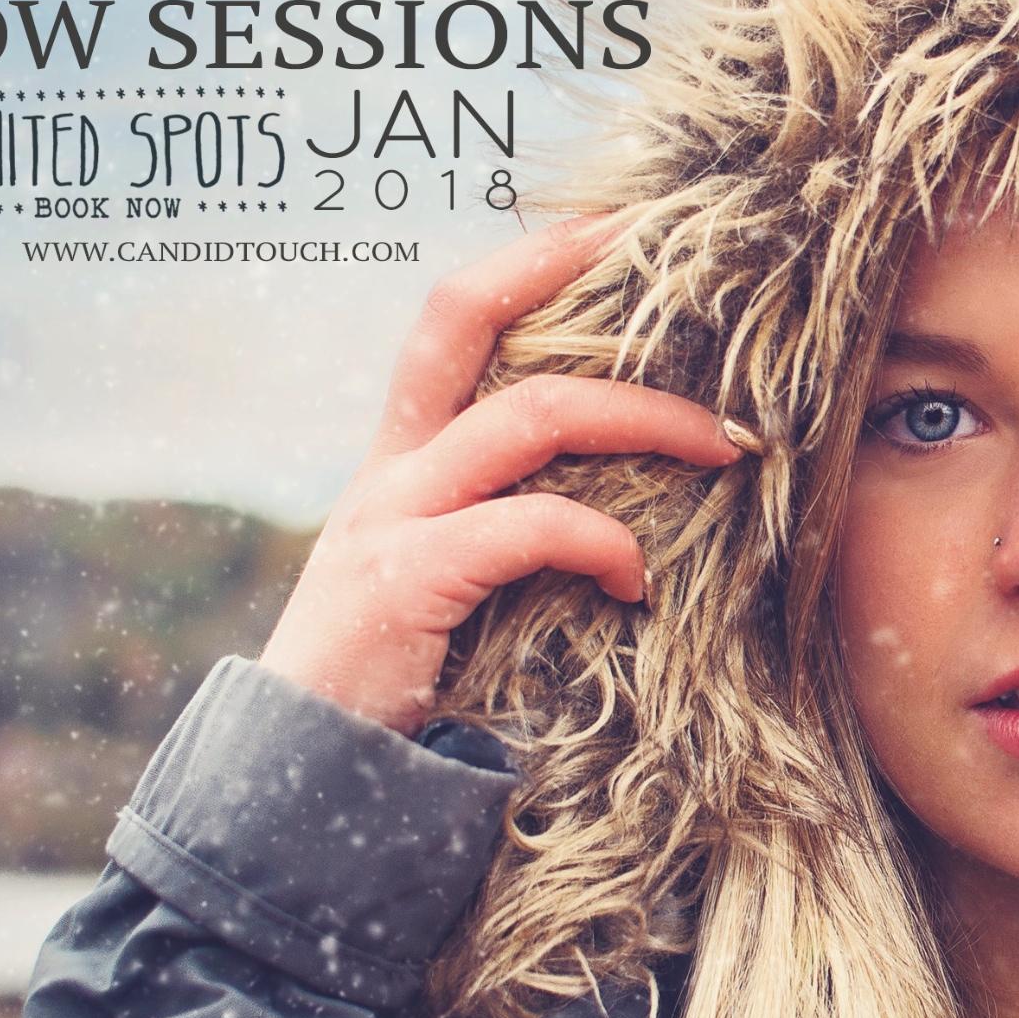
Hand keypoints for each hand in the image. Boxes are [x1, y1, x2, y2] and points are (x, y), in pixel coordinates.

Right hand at [259, 216, 749, 734]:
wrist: (295, 790)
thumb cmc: (398, 697)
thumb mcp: (453, 596)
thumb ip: (511, 540)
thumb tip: (633, 514)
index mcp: (404, 466)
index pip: (452, 321)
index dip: (527, 260)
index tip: (617, 226)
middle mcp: (390, 473)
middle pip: (466, 323)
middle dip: (577, 288)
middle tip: (691, 292)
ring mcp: (390, 520)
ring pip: (526, 417)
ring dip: (642, 419)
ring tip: (723, 450)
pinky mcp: (405, 581)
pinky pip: (527, 525)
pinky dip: (601, 540)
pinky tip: (638, 580)